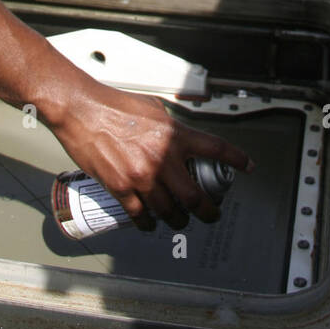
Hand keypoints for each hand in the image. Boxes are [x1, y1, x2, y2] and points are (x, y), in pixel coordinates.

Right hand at [46, 71, 252, 231]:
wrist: (82, 110)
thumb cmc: (114, 105)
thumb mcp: (154, 108)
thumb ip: (171, 125)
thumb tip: (179, 136)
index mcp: (175, 135)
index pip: (216, 149)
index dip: (237, 160)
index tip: (247, 167)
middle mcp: (163, 158)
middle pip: (195, 196)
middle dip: (207, 211)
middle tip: (211, 215)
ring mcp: (143, 176)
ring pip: (169, 211)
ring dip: (177, 220)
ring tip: (179, 221)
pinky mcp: (121, 187)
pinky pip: (141, 215)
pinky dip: (148, 223)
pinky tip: (150, 224)